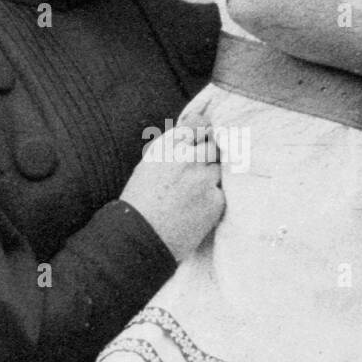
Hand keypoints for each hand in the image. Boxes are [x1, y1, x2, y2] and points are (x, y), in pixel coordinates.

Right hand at [120, 97, 224, 260]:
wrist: (141, 236)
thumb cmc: (140, 202)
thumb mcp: (149, 165)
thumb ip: (172, 148)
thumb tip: (196, 132)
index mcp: (168, 146)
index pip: (198, 126)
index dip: (203, 135)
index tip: (204, 141)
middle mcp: (188, 157)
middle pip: (213, 146)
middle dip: (208, 157)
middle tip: (197, 175)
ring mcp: (204, 178)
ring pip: (219, 169)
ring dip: (211, 178)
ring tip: (192, 195)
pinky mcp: (216, 199)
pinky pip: (221, 192)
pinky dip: (212, 199)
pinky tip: (195, 210)